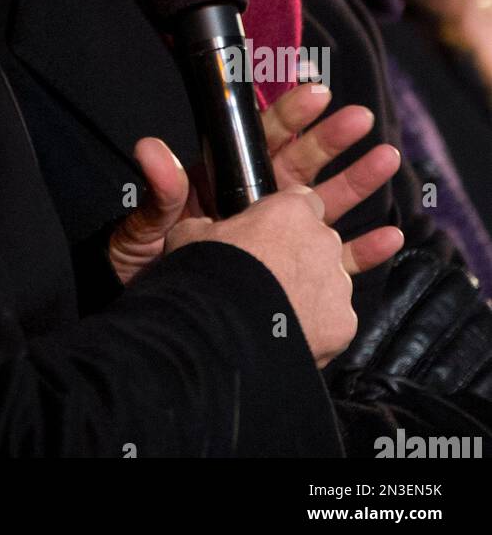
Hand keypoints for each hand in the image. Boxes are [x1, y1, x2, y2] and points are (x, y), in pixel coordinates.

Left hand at [107, 83, 403, 283]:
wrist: (157, 321)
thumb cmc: (141, 265)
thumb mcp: (148, 225)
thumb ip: (161, 190)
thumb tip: (150, 147)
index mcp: (225, 182)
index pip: (262, 140)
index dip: (291, 115)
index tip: (318, 94)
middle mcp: (256, 205)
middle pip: (302, 165)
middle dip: (332, 139)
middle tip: (361, 118)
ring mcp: (278, 240)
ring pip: (326, 205)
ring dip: (358, 182)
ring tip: (388, 158)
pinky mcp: (293, 277)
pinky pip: (335, 262)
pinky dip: (363, 250)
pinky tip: (392, 237)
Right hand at [165, 184, 359, 366]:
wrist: (222, 334)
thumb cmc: (208, 276)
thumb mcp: (190, 233)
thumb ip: (210, 224)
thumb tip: (207, 228)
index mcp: (291, 211)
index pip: (301, 200)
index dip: (283, 216)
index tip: (268, 231)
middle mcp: (323, 241)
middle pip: (319, 241)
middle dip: (299, 254)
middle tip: (269, 274)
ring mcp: (338, 284)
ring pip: (328, 282)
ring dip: (309, 290)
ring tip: (275, 310)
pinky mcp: (343, 323)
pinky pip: (333, 320)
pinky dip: (316, 326)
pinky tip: (286, 332)